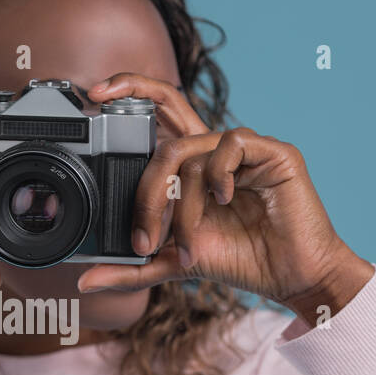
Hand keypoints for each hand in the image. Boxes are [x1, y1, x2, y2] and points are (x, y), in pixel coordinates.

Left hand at [76, 73, 373, 325]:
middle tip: (129, 195)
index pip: (157, 114)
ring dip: (179, 208)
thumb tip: (85, 282)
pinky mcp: (273, 153)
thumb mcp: (174, 263)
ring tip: (185, 246)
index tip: (93, 96)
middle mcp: (214, 150)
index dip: (128, 92)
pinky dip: (218, 175)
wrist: (290, 278)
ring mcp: (244, 149)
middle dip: (139, 142)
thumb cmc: (240, 261)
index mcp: (193, 165)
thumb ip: (133, 268)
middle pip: (168, 113)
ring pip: (188, 153)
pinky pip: (231, 144)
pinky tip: (223, 201)